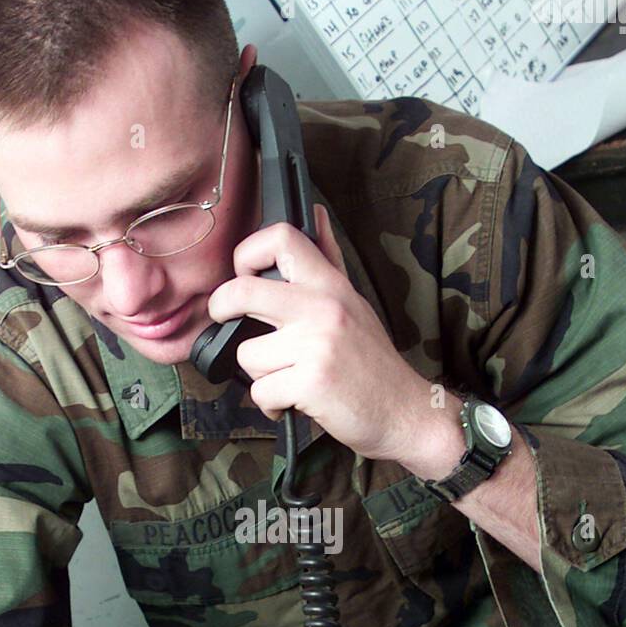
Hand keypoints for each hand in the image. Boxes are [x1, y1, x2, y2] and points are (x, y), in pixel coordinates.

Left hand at [205, 203, 429, 463]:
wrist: (404, 412)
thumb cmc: (373, 362)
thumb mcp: (354, 303)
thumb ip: (329, 261)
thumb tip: (316, 214)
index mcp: (330, 286)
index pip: (281, 238)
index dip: (247, 253)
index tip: (243, 276)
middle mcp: (323, 308)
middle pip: (242, 291)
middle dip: (221, 307)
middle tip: (224, 318)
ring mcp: (316, 345)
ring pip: (248, 355)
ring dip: (261, 375)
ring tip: (288, 379)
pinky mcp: (311, 382)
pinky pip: (261, 392)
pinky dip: (271, 405)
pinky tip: (293, 402)